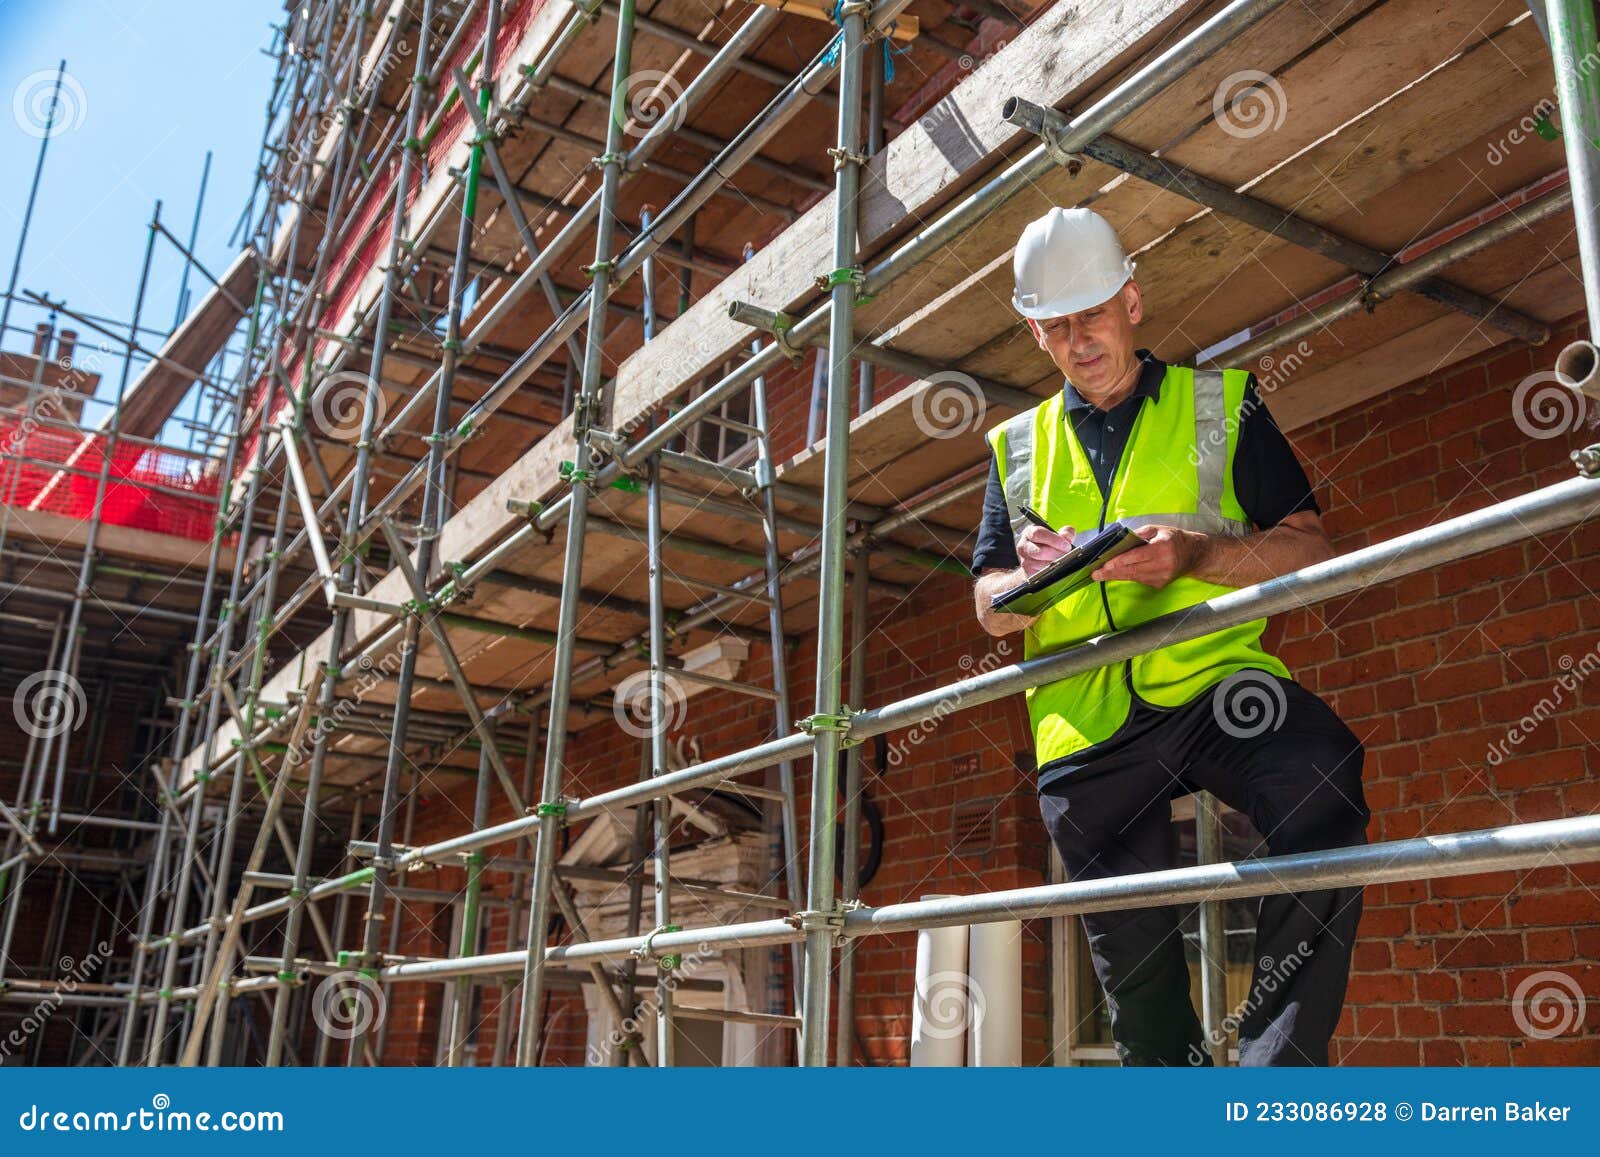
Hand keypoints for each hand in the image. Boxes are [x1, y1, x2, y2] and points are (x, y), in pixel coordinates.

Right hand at [1017, 522, 1075, 577]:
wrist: (1037, 559)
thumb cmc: (1047, 546)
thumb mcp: (1057, 536)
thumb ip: (1065, 533)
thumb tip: (1068, 536)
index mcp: (1029, 533)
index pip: (1038, 533)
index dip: (1053, 540)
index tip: (1066, 545)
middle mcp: (1023, 546)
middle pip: (1039, 552)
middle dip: (1057, 554)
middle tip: (1067, 554)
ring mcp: (1024, 560)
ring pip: (1041, 564)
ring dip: (1056, 564)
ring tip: (1063, 561)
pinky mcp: (1027, 572)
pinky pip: (1041, 574)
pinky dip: (1051, 571)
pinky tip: (1056, 568)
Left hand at [1090, 524, 1204, 587]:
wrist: (1193, 555)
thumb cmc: (1173, 539)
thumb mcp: (1157, 529)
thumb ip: (1138, 534)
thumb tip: (1119, 541)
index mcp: (1162, 548)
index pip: (1136, 557)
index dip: (1119, 561)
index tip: (1104, 564)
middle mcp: (1163, 564)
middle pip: (1132, 570)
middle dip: (1111, 573)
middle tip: (1095, 574)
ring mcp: (1161, 576)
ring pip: (1134, 577)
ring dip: (1116, 576)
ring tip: (1101, 575)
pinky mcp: (1160, 584)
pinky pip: (1139, 580)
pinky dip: (1127, 576)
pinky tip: (1116, 574)